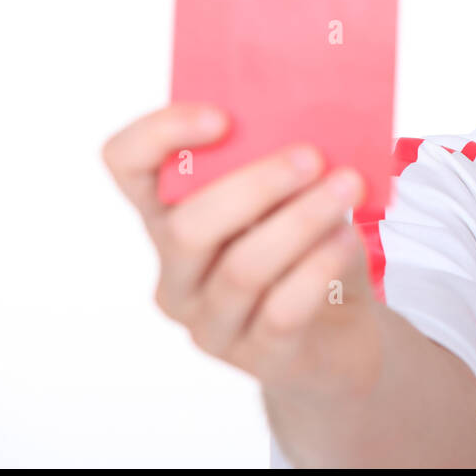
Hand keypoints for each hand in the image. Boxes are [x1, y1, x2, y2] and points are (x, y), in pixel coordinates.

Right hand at [102, 103, 383, 397]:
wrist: (343, 337)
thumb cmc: (311, 250)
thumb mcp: (296, 201)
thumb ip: (287, 166)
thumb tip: (311, 125)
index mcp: (170, 217)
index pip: (128, 165)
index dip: (160, 134)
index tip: (223, 117)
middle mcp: (177, 273)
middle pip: (187, 226)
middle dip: (255, 185)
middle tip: (312, 157)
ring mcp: (212, 322)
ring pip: (240, 270)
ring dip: (299, 222)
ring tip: (347, 188)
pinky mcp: (260, 358)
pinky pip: (280, 312)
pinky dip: (317, 270)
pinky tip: (348, 242)